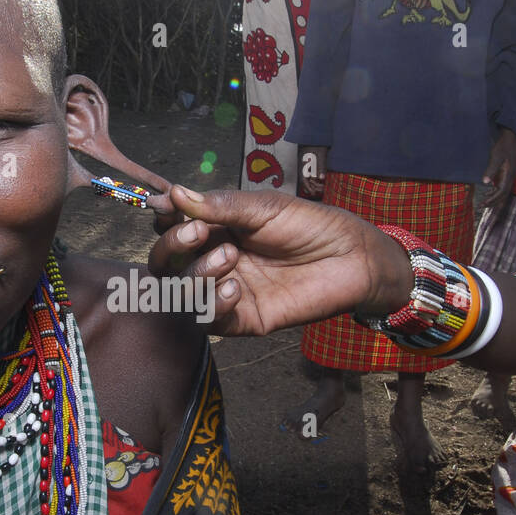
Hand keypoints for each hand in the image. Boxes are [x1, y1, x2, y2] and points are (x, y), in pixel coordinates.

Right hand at [147, 185, 411, 335]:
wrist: (351, 258)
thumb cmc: (310, 225)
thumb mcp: (264, 207)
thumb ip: (220, 205)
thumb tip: (173, 193)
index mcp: (215, 229)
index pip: (171, 228)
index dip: (164, 220)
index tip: (169, 208)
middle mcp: (213, 261)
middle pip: (165, 264)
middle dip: (172, 248)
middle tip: (196, 233)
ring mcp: (225, 291)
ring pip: (182, 293)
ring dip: (195, 274)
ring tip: (228, 257)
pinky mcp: (243, 319)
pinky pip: (210, 321)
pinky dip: (214, 304)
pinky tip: (235, 288)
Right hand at [298, 145, 327, 198]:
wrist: (313, 135)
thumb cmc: (317, 143)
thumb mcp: (321, 154)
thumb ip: (321, 166)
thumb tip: (321, 178)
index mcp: (303, 165)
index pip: (304, 181)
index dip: (309, 189)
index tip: (315, 193)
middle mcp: (302, 167)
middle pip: (305, 182)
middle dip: (313, 188)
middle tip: (322, 190)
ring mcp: (305, 166)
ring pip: (308, 179)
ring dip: (314, 184)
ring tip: (322, 186)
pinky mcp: (308, 164)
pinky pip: (310, 174)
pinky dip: (315, 179)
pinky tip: (320, 179)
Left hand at [482, 126, 515, 209]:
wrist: (511, 139)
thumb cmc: (503, 147)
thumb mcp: (496, 156)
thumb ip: (491, 169)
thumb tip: (485, 182)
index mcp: (509, 174)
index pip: (501, 191)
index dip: (493, 199)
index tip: (483, 203)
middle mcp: (511, 178)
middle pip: (503, 195)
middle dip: (492, 202)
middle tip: (481, 207)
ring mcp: (509, 177)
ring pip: (503, 192)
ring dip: (493, 199)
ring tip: (483, 203)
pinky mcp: (506, 175)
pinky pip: (502, 187)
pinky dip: (495, 192)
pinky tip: (487, 194)